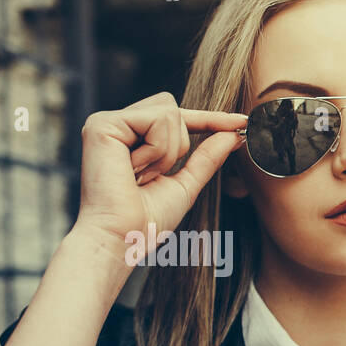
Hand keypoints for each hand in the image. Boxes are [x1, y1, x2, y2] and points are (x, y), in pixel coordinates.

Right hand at [72, 91, 249, 265]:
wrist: (123, 238)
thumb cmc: (147, 221)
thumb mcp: (186, 184)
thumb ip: (207, 157)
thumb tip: (233, 133)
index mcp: (133, 138)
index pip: (177, 117)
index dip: (210, 118)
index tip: (242, 122)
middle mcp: (119, 125)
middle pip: (173, 107)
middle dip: (180, 144)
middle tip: (157, 175)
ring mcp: (108, 122)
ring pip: (169, 112)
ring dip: (169, 152)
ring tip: (143, 176)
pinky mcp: (103, 124)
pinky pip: (156, 120)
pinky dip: (158, 150)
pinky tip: (135, 170)